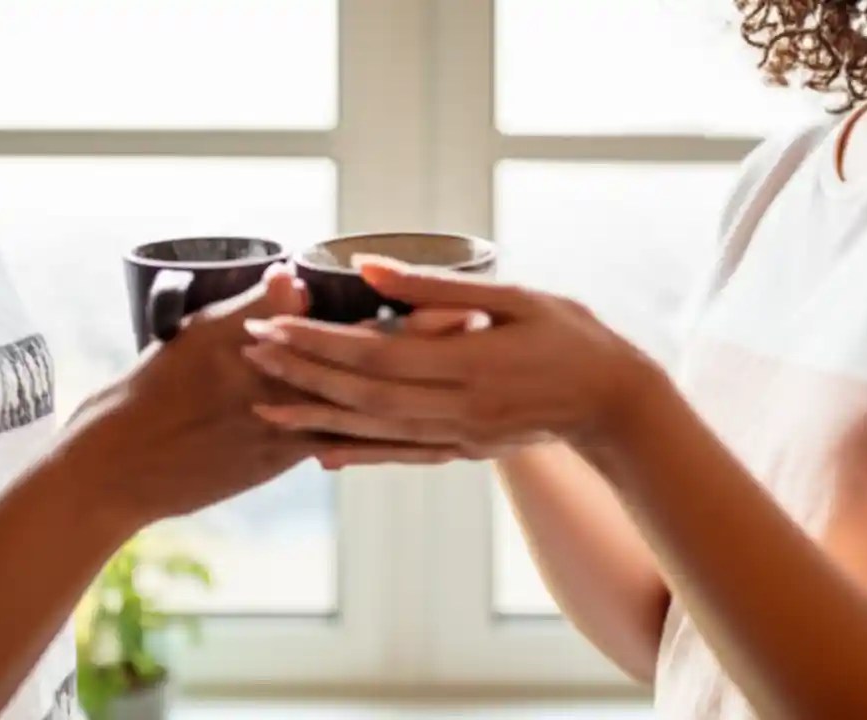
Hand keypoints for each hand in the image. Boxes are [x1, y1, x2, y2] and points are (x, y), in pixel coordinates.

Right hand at [57, 264, 435, 531]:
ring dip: (416, 387)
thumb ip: (252, 307)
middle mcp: (282, 383)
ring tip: (467, 372)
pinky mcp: (277, 456)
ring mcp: (284, 423)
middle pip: (370, 361)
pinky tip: (416, 437)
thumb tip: (293, 274)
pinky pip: (337, 442)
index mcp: (261, 342)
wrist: (120, 465)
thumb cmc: (150, 392)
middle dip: (429, 344)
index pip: (352, 322)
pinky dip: (377, 437)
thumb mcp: (196, 337)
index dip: (408, 311)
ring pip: (362, 402)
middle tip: (482, 324)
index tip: (459, 297)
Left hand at [240, 257, 656, 467]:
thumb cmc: (571, 336)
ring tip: (264, 405)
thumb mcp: (514, 297)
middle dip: (302, 374)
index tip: (271, 324)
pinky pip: (399, 455)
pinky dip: (356, 453)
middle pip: (362, 393)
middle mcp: (456, 407)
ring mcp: (458, 436)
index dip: (317, 342)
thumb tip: (369, 268)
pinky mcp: (463, 450)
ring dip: (315, 416)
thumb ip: (436, 288)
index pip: (374, 352)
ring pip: (373, 429)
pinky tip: (320, 452)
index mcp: (467, 363)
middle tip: (251, 353)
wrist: (615, 403)